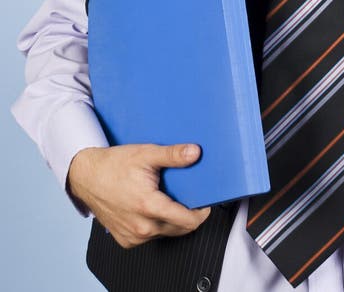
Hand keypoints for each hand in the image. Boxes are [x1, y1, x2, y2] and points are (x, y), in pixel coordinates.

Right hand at [67, 143, 210, 248]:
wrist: (87, 177)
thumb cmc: (114, 165)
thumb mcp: (146, 154)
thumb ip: (173, 155)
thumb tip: (195, 152)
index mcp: (149, 206)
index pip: (188, 221)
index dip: (201, 212)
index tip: (206, 202)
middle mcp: (141, 226)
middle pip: (179, 228)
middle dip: (188, 214)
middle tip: (186, 195)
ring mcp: (133, 236)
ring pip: (166, 232)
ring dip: (171, 219)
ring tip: (166, 198)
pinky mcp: (126, 240)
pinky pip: (150, 236)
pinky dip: (156, 224)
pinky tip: (151, 208)